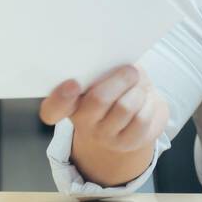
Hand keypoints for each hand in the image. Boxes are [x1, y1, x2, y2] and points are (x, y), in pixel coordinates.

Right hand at [38, 64, 168, 153]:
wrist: (142, 110)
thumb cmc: (120, 87)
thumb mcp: (107, 74)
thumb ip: (103, 67)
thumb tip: (113, 58)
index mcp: (71, 102)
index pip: (52, 109)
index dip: (60, 98)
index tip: (73, 83)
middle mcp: (83, 122)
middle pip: (98, 99)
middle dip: (120, 79)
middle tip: (130, 71)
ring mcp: (104, 136)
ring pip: (125, 107)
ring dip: (137, 91)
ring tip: (138, 87)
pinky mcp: (126, 143)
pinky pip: (141, 119)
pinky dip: (148, 104)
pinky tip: (146, 101)